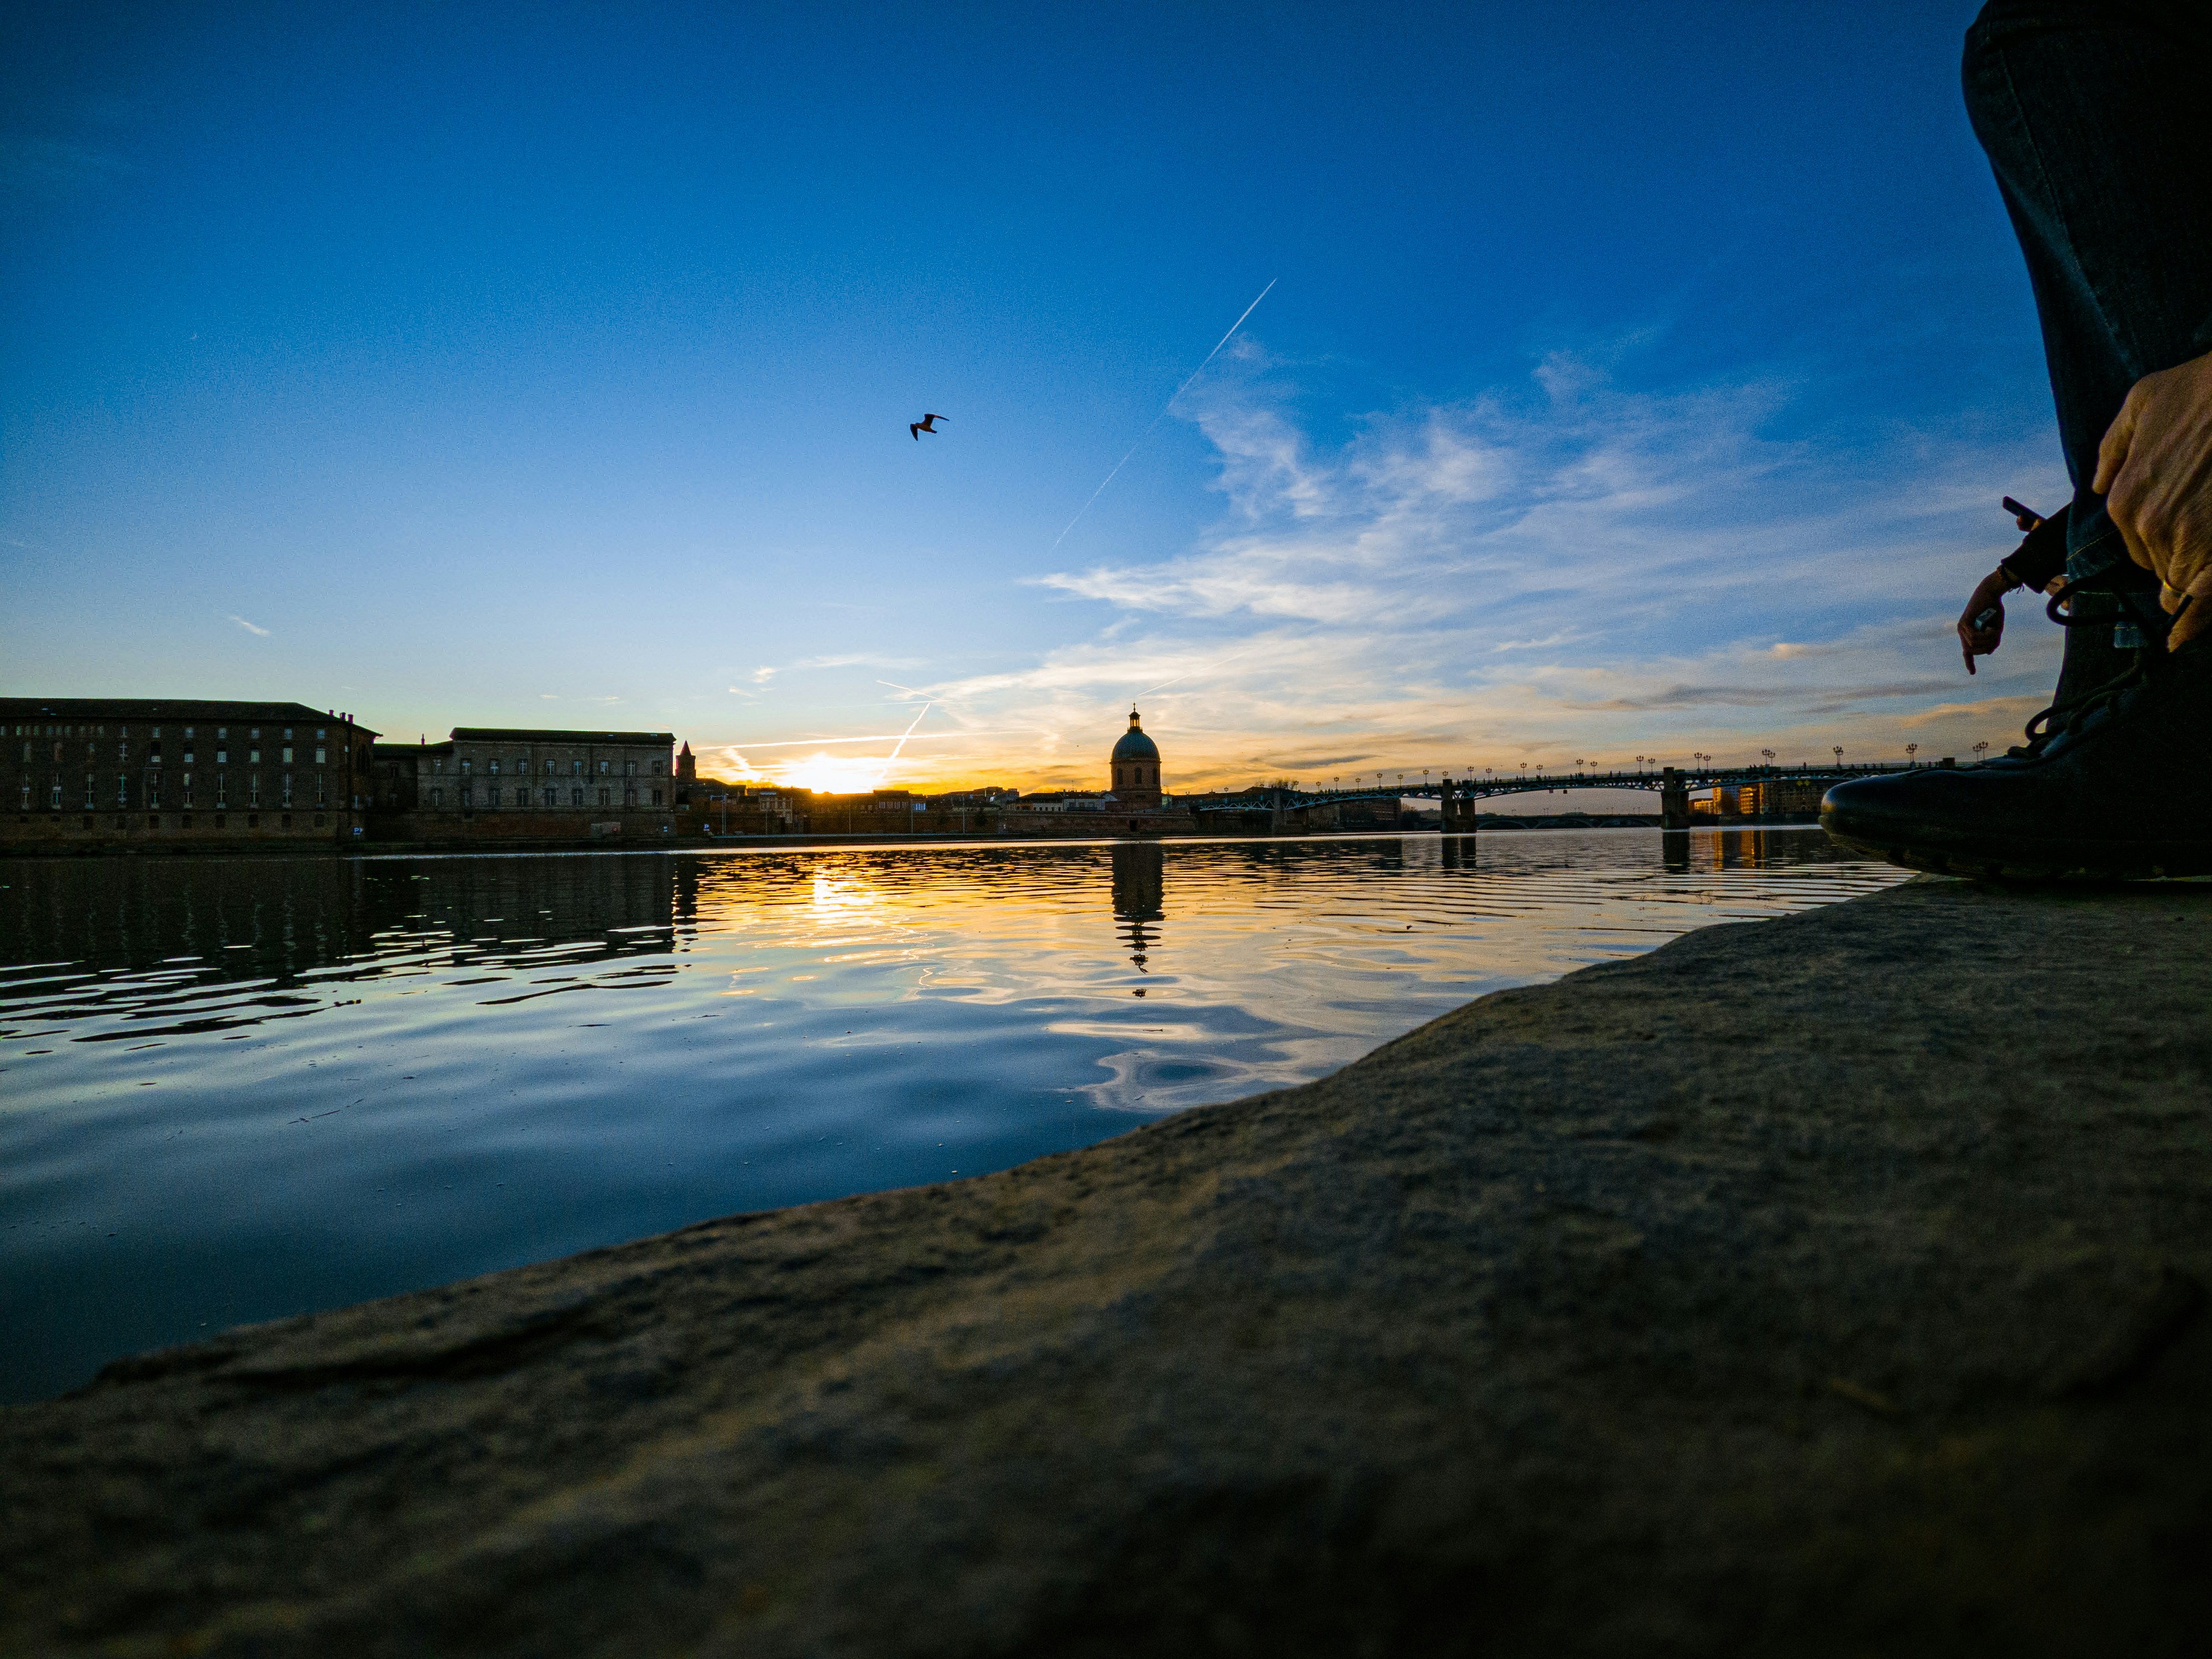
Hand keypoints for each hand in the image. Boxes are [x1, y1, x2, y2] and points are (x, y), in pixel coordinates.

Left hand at [1956, 567, 2011, 673]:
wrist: (1990, 593)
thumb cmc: (1994, 610)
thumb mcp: (1996, 629)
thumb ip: (1992, 640)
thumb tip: (1988, 652)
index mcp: (1969, 634)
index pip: (1967, 652)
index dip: (1970, 662)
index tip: (1972, 673)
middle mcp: (1963, 632)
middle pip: (1973, 651)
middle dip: (1987, 647)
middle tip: (1996, 636)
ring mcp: (1961, 628)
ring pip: (1973, 645)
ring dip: (1988, 640)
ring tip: (1995, 630)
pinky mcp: (1963, 622)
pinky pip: (1973, 636)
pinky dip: (1985, 635)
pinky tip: (1991, 627)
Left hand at [2093, 347, 2211, 649]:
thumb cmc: (2200, 387)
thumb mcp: (2141, 403)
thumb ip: (2114, 447)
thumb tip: (2098, 481)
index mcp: (2123, 497)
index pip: (2136, 543)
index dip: (2159, 545)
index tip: (2177, 542)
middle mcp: (2147, 524)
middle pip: (2160, 564)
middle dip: (2178, 560)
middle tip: (2202, 539)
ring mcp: (2186, 539)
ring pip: (2183, 582)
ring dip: (2193, 579)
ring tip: (2202, 562)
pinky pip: (2202, 600)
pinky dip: (2195, 621)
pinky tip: (2181, 640)